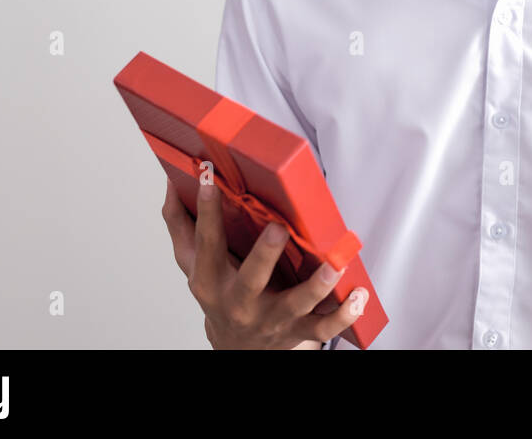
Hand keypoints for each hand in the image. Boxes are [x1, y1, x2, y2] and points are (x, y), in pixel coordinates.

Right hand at [161, 176, 368, 348]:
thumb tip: (173, 181)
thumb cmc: (219, 295)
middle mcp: (239, 302)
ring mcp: (270, 319)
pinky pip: (323, 328)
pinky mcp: (297, 332)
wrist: (237, 349)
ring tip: (334, 266)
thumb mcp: (193, 264)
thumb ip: (181, 225)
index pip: (206, 244)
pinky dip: (344, 314)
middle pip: (250, 280)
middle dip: (265, 256)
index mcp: (210, 281)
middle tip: (279, 228)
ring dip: (316, 287)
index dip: (205, 214)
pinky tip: (358, 295)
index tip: (208, 182)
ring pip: (295, 306)